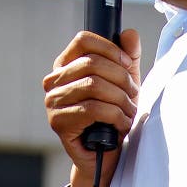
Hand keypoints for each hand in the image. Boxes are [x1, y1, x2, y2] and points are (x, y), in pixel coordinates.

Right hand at [43, 29, 140, 186]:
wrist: (106, 152)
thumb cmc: (113, 112)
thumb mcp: (124, 80)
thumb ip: (128, 56)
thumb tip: (129, 34)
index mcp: (66, 64)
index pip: (83, 40)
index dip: (110, 48)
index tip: (127, 64)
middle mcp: (54, 80)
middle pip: (91, 63)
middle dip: (120, 77)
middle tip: (134, 93)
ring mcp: (52, 101)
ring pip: (93, 85)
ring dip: (120, 98)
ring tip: (130, 109)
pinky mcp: (59, 122)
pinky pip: (92, 109)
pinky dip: (114, 115)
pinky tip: (122, 122)